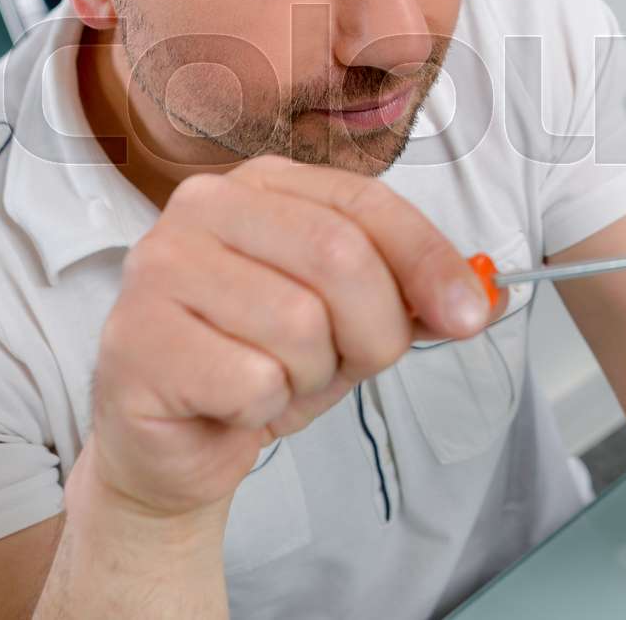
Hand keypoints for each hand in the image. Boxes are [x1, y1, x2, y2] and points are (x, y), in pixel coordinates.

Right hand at [82, 154, 491, 521]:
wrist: (178, 442)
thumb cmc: (264, 361)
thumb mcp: (355, 321)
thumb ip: (417, 298)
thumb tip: (492, 296)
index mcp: (264, 183)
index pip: (367, 202)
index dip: (429, 259)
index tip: (470, 315)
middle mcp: (203, 206)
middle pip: (340, 255)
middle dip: (373, 329)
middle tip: (348, 363)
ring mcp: (158, 267)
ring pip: (299, 324)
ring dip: (309, 375)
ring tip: (272, 378)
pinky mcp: (133, 340)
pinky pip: (250, 380)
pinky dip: (261, 407)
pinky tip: (229, 402)